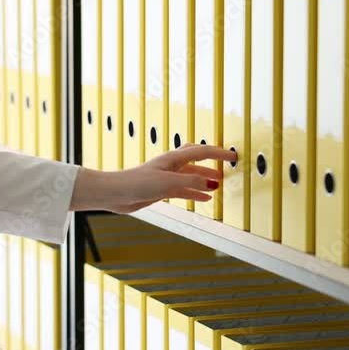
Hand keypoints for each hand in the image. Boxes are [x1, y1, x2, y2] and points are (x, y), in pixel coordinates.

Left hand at [69, 144, 236, 213]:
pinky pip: (185, 190)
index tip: (233, 156)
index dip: (219, 153)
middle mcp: (171, 166)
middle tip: (227, 166)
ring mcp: (167, 178)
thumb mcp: (167, 182)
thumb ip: (190, 182)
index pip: (202, 152)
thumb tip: (210, 182)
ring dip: (206, 179)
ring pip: (192, 176)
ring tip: (220, 184)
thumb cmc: (135, 183)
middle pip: (197, 160)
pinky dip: (197, 192)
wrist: (115, 194)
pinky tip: (206, 198)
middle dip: (212, 162)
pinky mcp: (162, 190)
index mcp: (173, 159)